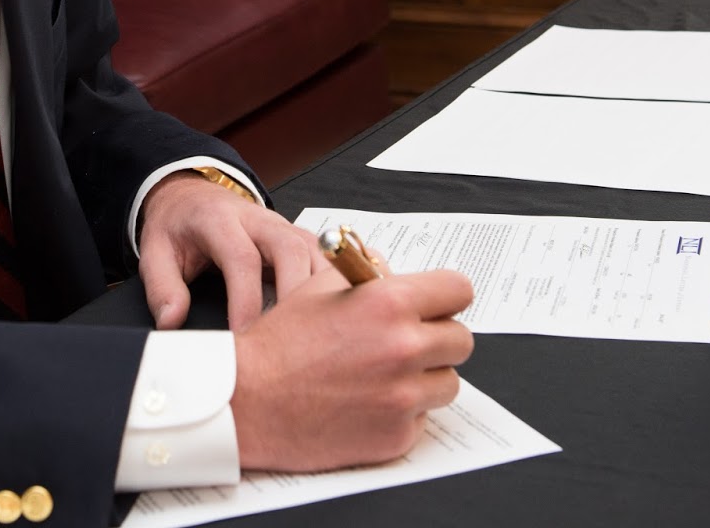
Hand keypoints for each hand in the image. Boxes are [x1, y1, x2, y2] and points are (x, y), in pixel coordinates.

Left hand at [137, 170, 328, 331]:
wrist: (192, 197)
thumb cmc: (178, 226)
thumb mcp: (155, 251)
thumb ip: (162, 288)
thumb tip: (173, 323)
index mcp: (219, 220)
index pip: (241, 258)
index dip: (246, 300)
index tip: (244, 336)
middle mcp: (257, 219)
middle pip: (291, 249)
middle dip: (295, 295)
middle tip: (290, 340)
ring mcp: (283, 227)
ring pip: (317, 253)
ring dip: (320, 293)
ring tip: (312, 336)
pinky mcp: (298, 239)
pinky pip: (326, 260)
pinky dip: (332, 288)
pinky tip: (329, 320)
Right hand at [230, 266, 474, 471]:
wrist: (249, 399)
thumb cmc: (278, 344)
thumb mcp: (318, 287)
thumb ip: (367, 276)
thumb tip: (396, 273)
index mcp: (388, 304)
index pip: (458, 290)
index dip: (445, 295)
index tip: (437, 303)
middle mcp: (403, 349)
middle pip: (460, 340)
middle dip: (436, 338)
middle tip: (408, 341)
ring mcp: (403, 397)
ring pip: (447, 382)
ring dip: (424, 378)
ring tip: (382, 374)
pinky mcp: (398, 436)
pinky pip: (422, 418)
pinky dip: (401, 411)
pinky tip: (366, 401)